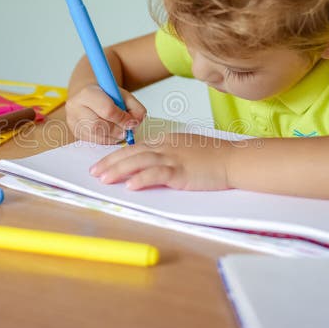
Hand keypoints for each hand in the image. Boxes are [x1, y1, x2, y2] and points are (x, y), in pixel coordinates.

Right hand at [66, 84, 146, 143]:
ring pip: (96, 136)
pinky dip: (107, 140)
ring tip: (121, 131)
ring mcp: (73, 122)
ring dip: (113, 137)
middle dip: (117, 130)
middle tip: (127, 130)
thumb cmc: (107, 95)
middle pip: (98, 126)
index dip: (122, 118)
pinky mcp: (76, 133)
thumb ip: (135, 107)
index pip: (107, 110)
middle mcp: (75, 108)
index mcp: (87, 93)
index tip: (132, 121)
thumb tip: (136, 123)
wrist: (89, 96)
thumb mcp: (123, 95)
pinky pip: (94, 142)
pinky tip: (112, 134)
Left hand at [89, 133, 232, 189]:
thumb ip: (168, 154)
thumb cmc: (213, 158)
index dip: (116, 156)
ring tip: (104, 179)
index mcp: (166, 141)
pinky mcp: (182, 172)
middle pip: (131, 153)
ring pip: (139, 162)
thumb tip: (151, 165)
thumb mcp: (186, 150)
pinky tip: (130, 186)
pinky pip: (158, 174)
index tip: (102, 164)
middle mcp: (166, 147)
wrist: (234, 159)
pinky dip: (142, 179)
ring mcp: (173, 158)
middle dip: (110, 163)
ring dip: (119, 171)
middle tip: (94, 173)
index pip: (135, 148)